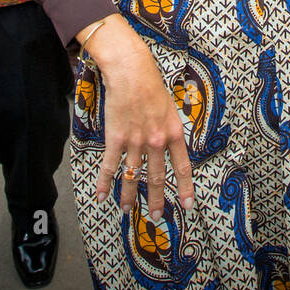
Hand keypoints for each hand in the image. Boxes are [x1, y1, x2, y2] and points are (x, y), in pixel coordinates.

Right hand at [82, 14, 194, 218]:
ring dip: (130, 196)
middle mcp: (157, 141)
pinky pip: (110, 166)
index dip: (185, 187)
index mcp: (174, 133)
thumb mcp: (170, 108)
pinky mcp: (116, 138)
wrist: (131, 72)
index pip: (182, 167)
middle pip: (157, 177)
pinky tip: (101, 197)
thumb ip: (168, 130)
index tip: (187, 205)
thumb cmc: (151, 86)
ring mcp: (136, 141)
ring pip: (133, 176)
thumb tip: (169, 147)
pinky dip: (105, 183)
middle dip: (157, 199)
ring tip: (129, 212)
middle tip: (157, 217)